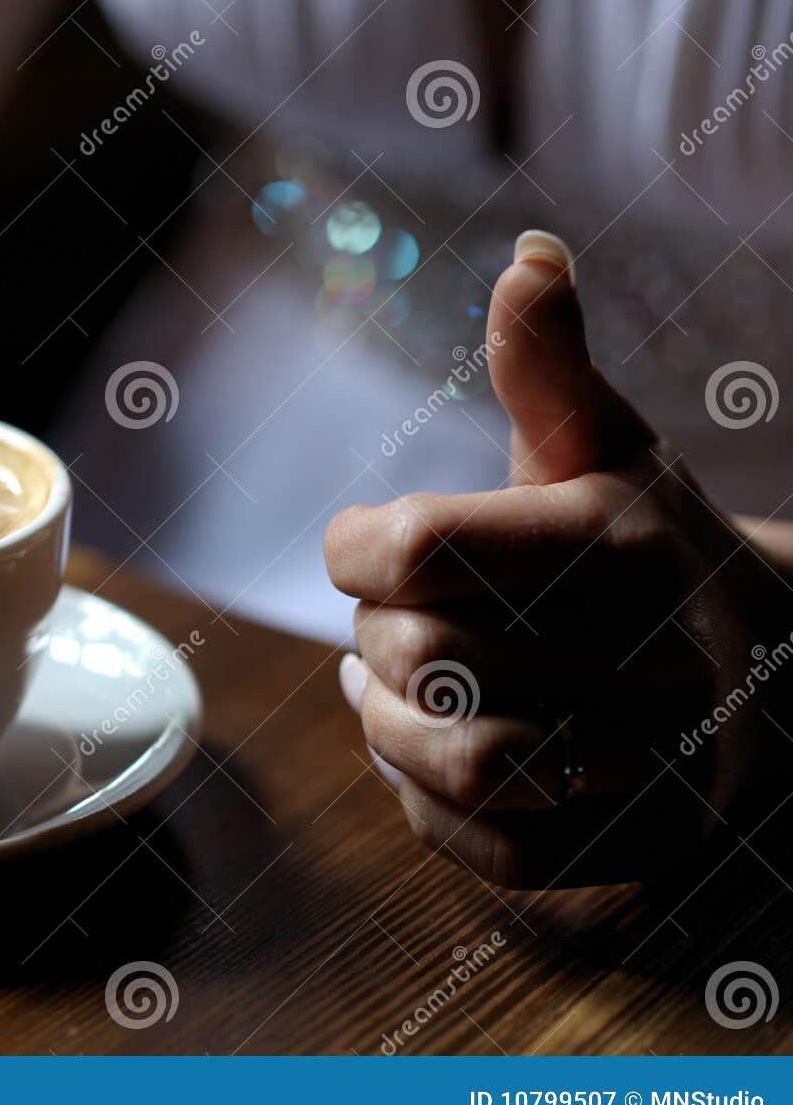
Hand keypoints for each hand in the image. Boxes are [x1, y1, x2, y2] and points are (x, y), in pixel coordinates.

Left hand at [325, 231, 792, 888]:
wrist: (761, 663)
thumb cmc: (641, 543)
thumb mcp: (602, 445)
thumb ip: (547, 366)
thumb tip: (528, 254)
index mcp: (610, 545)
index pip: (412, 547)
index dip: (353, 546)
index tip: (366, 545)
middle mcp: (639, 657)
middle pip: (417, 654)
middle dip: (378, 637)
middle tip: (397, 623)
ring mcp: (641, 764)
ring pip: (449, 762)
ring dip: (389, 728)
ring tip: (389, 691)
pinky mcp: (628, 845)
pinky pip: (486, 849)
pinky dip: (429, 807)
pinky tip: (432, 757)